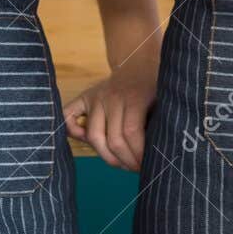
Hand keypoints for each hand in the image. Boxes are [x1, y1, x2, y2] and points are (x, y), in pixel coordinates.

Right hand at [64, 50, 160, 170]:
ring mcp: (96, 97)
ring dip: (108, 157)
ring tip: (121, 163)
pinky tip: (89, 143)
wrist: (138, 65)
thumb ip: (157, 125)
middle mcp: (111, 96)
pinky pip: (69, 116)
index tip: (147, 165)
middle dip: (126, 160)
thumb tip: (155, 155)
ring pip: (95, 136)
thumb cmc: (154, 88)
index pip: (131, 132)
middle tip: (135, 168)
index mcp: (134, 97)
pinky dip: (73, 132)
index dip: (138, 154)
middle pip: (113, 139)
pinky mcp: (84, 97)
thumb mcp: (163, 102)